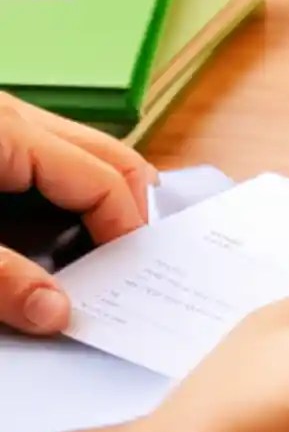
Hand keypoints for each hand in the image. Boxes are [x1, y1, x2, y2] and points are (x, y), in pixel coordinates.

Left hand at [0, 94, 155, 333]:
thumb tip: (57, 314)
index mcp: (8, 132)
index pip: (103, 178)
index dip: (125, 229)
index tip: (128, 281)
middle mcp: (14, 116)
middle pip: (109, 155)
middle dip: (132, 209)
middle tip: (133, 264)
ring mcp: (4, 119)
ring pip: (84, 151)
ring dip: (103, 198)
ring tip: (103, 250)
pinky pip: (53, 154)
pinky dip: (71, 190)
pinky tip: (61, 227)